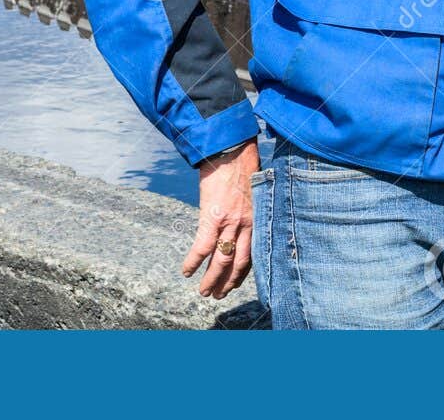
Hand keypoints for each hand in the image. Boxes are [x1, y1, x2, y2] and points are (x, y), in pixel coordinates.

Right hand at [182, 139, 258, 298]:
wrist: (231, 149)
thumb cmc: (243, 164)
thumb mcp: (254, 190)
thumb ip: (250, 208)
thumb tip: (241, 218)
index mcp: (258, 219)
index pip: (253, 254)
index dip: (243, 273)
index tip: (236, 283)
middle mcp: (247, 225)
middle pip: (238, 263)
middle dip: (228, 282)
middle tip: (218, 295)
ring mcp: (230, 222)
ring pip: (221, 260)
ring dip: (212, 279)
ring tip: (204, 292)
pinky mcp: (212, 216)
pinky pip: (202, 246)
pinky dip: (193, 261)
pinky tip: (186, 271)